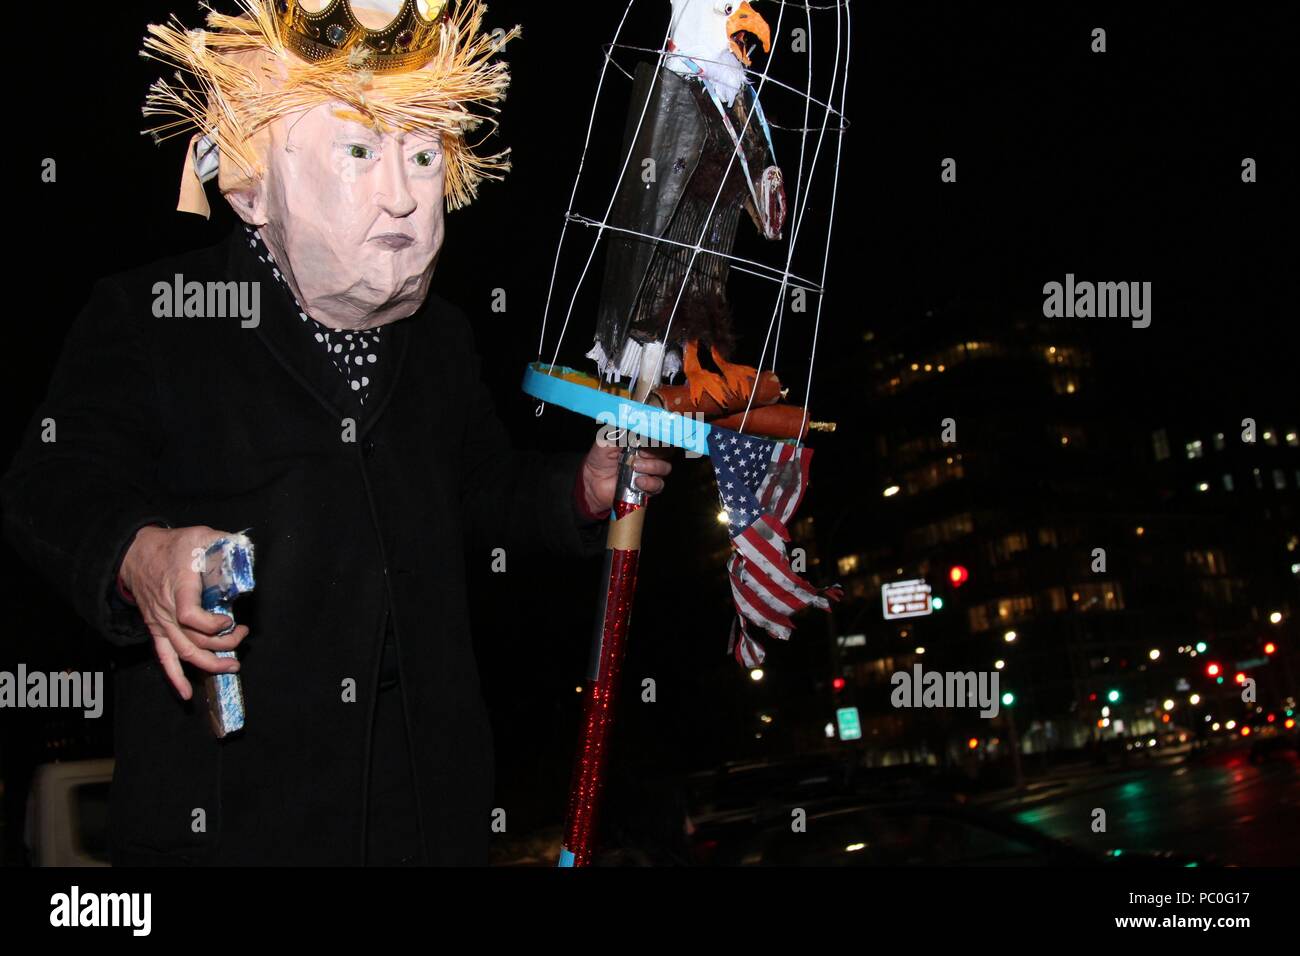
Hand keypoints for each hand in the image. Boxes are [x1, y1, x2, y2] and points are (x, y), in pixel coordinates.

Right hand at [118, 525, 248, 700]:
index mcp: (179, 589)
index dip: (213, 625)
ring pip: (184, 653)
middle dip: (223, 645)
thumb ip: (224, 541)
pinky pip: (164, 658)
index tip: (230, 619)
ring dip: (209, 664)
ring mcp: (161, 624)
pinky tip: (185, 694)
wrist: (135, 554)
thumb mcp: (199, 535)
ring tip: (232, 666)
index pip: (191, 616)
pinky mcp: (157, 630)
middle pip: (193, 641)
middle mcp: (168, 612)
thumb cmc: (170, 546)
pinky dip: (175, 678)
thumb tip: (247, 548)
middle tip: (243, 636)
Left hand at [580, 432, 673, 515]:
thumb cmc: (600, 459)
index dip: (660, 434)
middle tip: (642, 451)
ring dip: (652, 466)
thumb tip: (629, 421)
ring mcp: (651, 471)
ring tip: (635, 466)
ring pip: (664, 467)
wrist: (593, 482)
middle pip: (667, 450)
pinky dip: (650, 483)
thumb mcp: (605, 441)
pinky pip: (658, 485)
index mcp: (642, 440)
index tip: (651, 435)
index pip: (660, 434)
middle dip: (657, 450)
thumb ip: (617, 432)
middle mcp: (650, 454)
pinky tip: (638, 481)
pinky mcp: (649, 487)